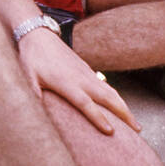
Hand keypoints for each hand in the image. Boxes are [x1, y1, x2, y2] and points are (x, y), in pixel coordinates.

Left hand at [18, 29, 140, 135]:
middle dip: (124, 113)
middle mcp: (81, 78)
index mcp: (67, 83)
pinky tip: (120, 105)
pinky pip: (106, 85)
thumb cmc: (32, 58)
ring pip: (110, 91)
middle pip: (107, 97)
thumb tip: (33, 114)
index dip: (98, 117)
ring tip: (135, 122)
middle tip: (137, 129)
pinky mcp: (87, 69)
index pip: (86, 104)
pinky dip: (116, 97)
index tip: (111, 131)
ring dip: (124, 106)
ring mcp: (86, 72)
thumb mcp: (27, 77)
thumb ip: (32, 94)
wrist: (39, 34)